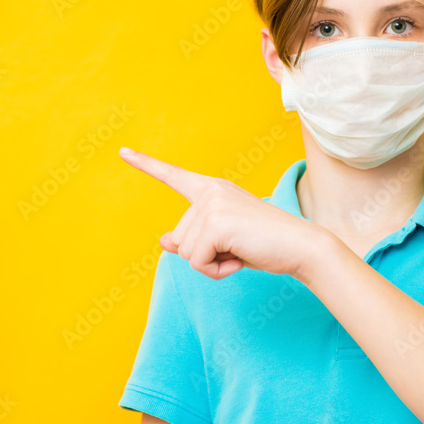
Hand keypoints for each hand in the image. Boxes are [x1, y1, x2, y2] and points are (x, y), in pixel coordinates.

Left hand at [119, 146, 327, 281]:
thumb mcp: (223, 240)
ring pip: (186, 253)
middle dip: (206, 254)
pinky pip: (197, 263)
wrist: (301, 246)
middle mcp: (209, 192)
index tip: (122, 151)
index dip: (146, 165)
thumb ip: (192, 239)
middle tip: (239, 246)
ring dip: (212, 263)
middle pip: (180, 239)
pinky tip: (240, 259)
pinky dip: (217, 271)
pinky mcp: (215, 225)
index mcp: (212, 189)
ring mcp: (211, 206)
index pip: (173, 175)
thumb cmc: (263, 244)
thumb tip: (164, 242)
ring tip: (241, 251)